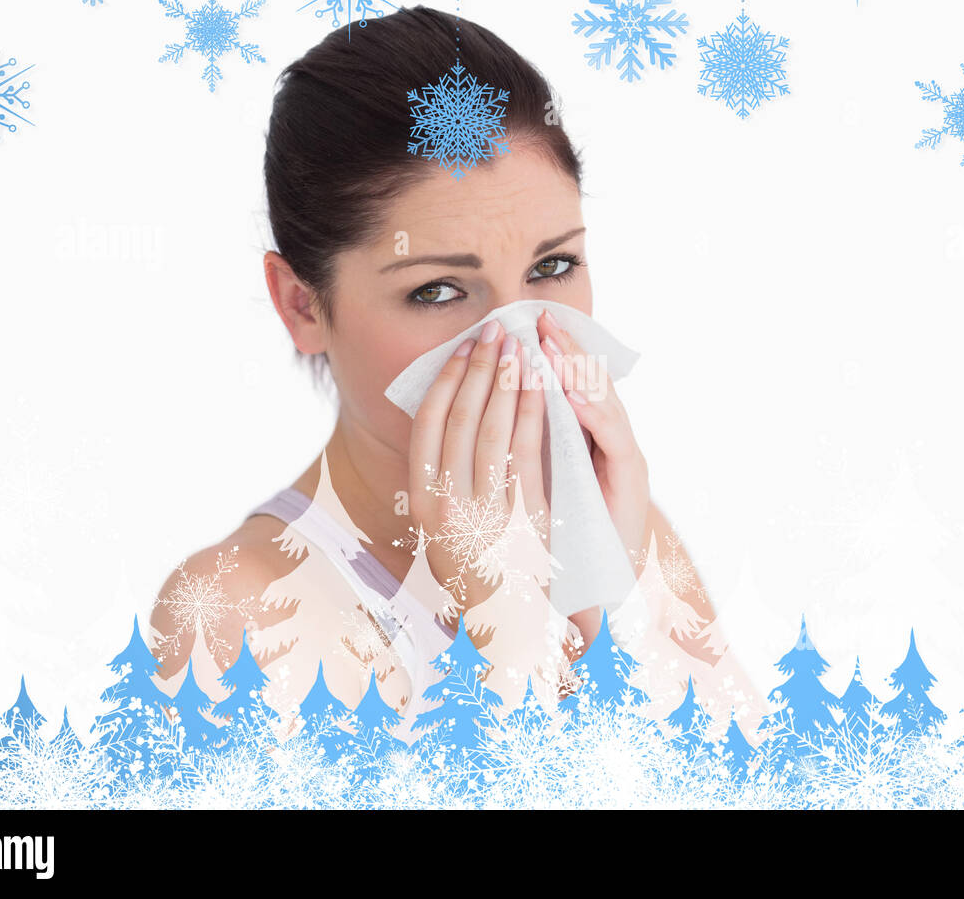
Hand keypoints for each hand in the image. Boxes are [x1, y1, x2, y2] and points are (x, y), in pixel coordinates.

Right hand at [407, 319, 551, 609]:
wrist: (513, 632)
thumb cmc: (481, 576)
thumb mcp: (446, 533)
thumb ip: (443, 489)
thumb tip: (443, 435)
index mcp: (421, 505)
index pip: (426, 427)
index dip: (445, 382)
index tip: (462, 351)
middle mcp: (445, 507)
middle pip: (459, 419)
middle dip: (478, 368)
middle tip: (494, 332)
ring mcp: (484, 513)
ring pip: (492, 428)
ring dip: (505, 380)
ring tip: (519, 344)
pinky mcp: (521, 519)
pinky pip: (527, 452)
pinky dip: (532, 411)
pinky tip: (542, 385)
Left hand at [537, 307, 649, 571]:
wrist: (607, 586)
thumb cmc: (573, 540)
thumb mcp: (545, 490)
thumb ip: (533, 452)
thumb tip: (493, 415)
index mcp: (590, 440)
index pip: (572, 387)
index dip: (552, 356)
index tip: (522, 329)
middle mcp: (614, 442)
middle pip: (590, 384)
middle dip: (566, 350)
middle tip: (541, 320)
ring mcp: (626, 457)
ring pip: (604, 401)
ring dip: (578, 371)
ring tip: (554, 345)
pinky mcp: (633, 477)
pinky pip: (612, 439)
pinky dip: (593, 413)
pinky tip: (572, 393)